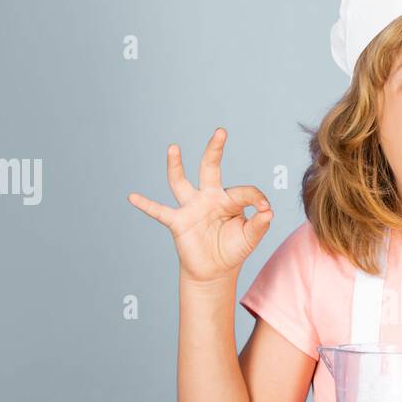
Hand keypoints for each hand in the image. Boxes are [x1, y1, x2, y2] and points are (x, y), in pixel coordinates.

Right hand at [128, 127, 272, 284]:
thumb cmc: (233, 249)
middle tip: (221, 131)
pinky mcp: (178, 222)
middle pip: (210, 167)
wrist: (215, 270)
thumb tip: (269, 212)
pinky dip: (146, 205)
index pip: (244, 191)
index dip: (256, 198)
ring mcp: (192, 207)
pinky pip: (159, 212)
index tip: (265, 210)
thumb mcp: (250, 237)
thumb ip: (260, 224)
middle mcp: (209, 197)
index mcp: (229, 199)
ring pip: (180, 182)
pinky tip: (132, 197)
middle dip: (215, 150)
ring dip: (176, 165)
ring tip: (173, 148)